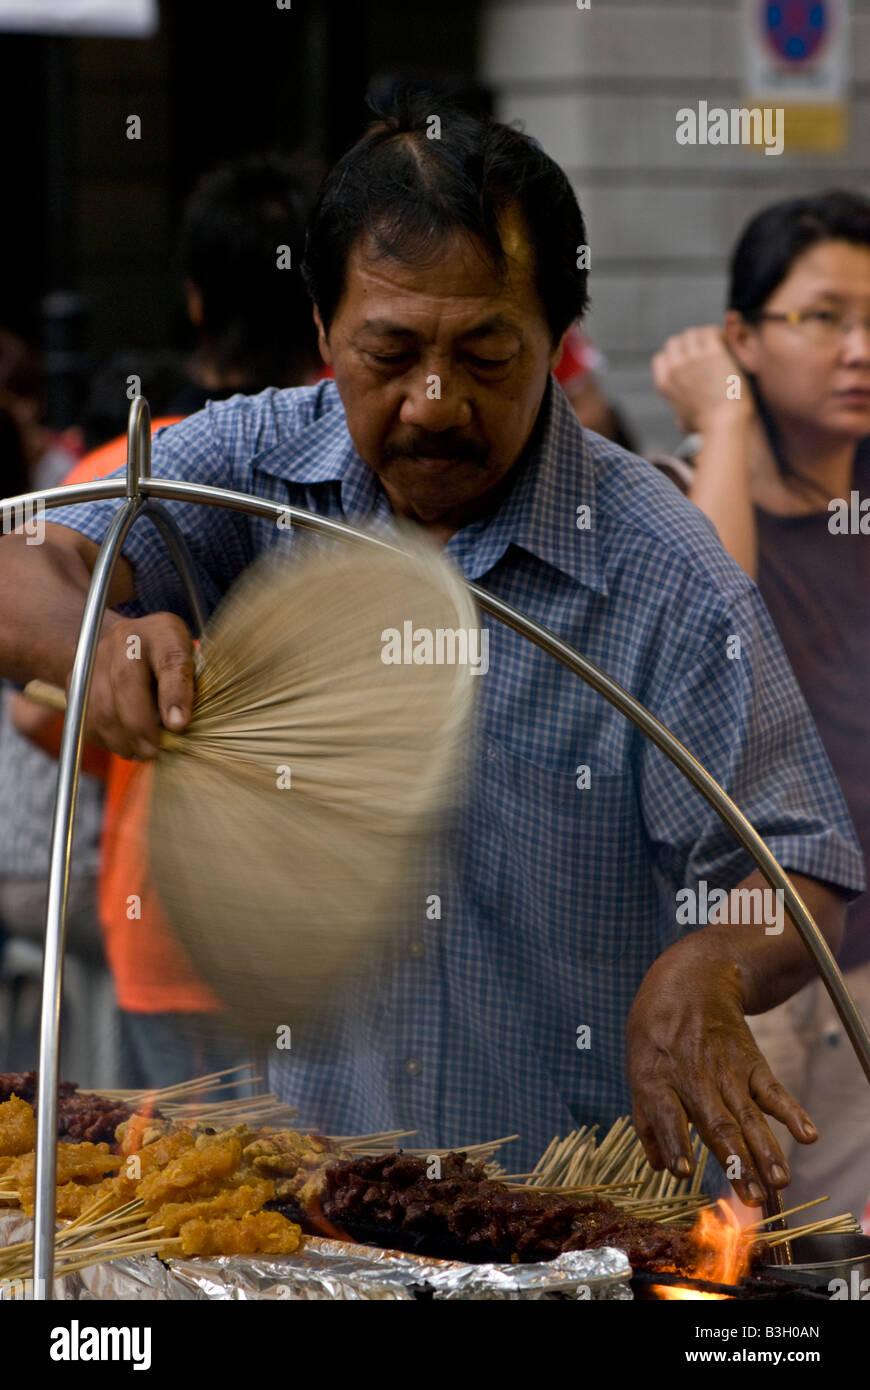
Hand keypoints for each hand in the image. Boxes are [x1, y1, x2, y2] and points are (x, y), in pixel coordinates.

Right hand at [67, 612, 195, 759]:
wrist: (122, 643)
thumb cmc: (167, 660)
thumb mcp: (188, 663)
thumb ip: (190, 688)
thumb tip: (180, 727)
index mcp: (163, 632)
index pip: (170, 659)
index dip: (174, 693)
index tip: (178, 725)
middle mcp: (126, 639)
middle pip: (126, 682)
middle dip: (140, 726)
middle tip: (153, 751)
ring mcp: (96, 657)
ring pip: (101, 705)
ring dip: (121, 738)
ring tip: (140, 752)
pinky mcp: (76, 680)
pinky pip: (86, 718)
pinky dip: (105, 738)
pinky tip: (123, 744)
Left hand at [626, 938, 817, 1205]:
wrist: (693, 978)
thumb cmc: (657, 1028)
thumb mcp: (638, 1063)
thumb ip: (646, 1117)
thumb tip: (659, 1166)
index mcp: (657, 1075)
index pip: (664, 1112)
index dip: (673, 1140)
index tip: (682, 1171)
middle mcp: (694, 1075)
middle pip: (716, 1122)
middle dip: (734, 1161)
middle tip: (750, 1197)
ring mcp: (727, 1069)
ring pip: (748, 1115)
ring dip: (766, 1150)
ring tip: (780, 1180)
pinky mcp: (752, 1063)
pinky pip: (773, 1090)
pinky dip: (791, 1112)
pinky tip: (807, 1135)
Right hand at [651, 326, 752, 433]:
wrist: (724, 424)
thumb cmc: (708, 427)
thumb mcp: (683, 422)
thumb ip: (679, 414)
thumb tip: (679, 421)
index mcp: (664, 383)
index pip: (661, 358)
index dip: (675, 357)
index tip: (689, 360)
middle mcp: (675, 368)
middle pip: (676, 342)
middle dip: (689, 344)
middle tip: (705, 350)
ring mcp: (693, 358)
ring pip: (693, 333)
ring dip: (704, 336)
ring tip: (718, 345)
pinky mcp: (712, 353)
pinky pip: (710, 332)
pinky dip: (718, 334)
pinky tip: (725, 343)